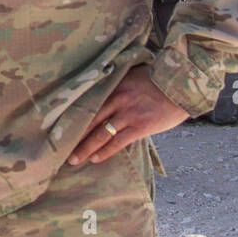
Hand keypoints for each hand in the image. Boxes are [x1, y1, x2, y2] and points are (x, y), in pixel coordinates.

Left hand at [68, 65, 188, 164]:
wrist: (180, 84)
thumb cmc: (156, 80)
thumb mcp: (130, 77)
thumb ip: (116, 88)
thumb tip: (102, 99)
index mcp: (112, 87)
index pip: (86, 104)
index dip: (71, 117)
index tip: (57, 126)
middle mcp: (116, 100)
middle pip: (88, 120)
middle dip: (73, 135)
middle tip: (58, 147)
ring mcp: (128, 114)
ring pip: (100, 134)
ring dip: (85, 148)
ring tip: (74, 159)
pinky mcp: (140, 127)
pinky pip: (118, 142)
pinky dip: (105, 151)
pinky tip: (95, 159)